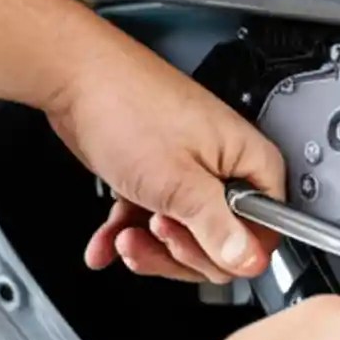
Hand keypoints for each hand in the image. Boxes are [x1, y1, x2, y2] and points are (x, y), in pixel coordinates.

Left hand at [45, 15, 284, 282]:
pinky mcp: (157, 178)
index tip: (196, 250)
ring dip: (149, 247)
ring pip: (182, 236)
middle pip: (220, 241)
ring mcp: (189, 174)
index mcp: (248, 161)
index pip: (264, 231)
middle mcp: (225, 168)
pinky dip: (127, 235)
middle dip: (180, 250)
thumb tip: (249, 261)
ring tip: (126, 235)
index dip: (230, 252)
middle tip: (157, 230)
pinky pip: (152, 222)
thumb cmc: (128, 108)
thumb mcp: (178, 183)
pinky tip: (107, 241)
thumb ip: (217, 227)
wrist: (75, 78)